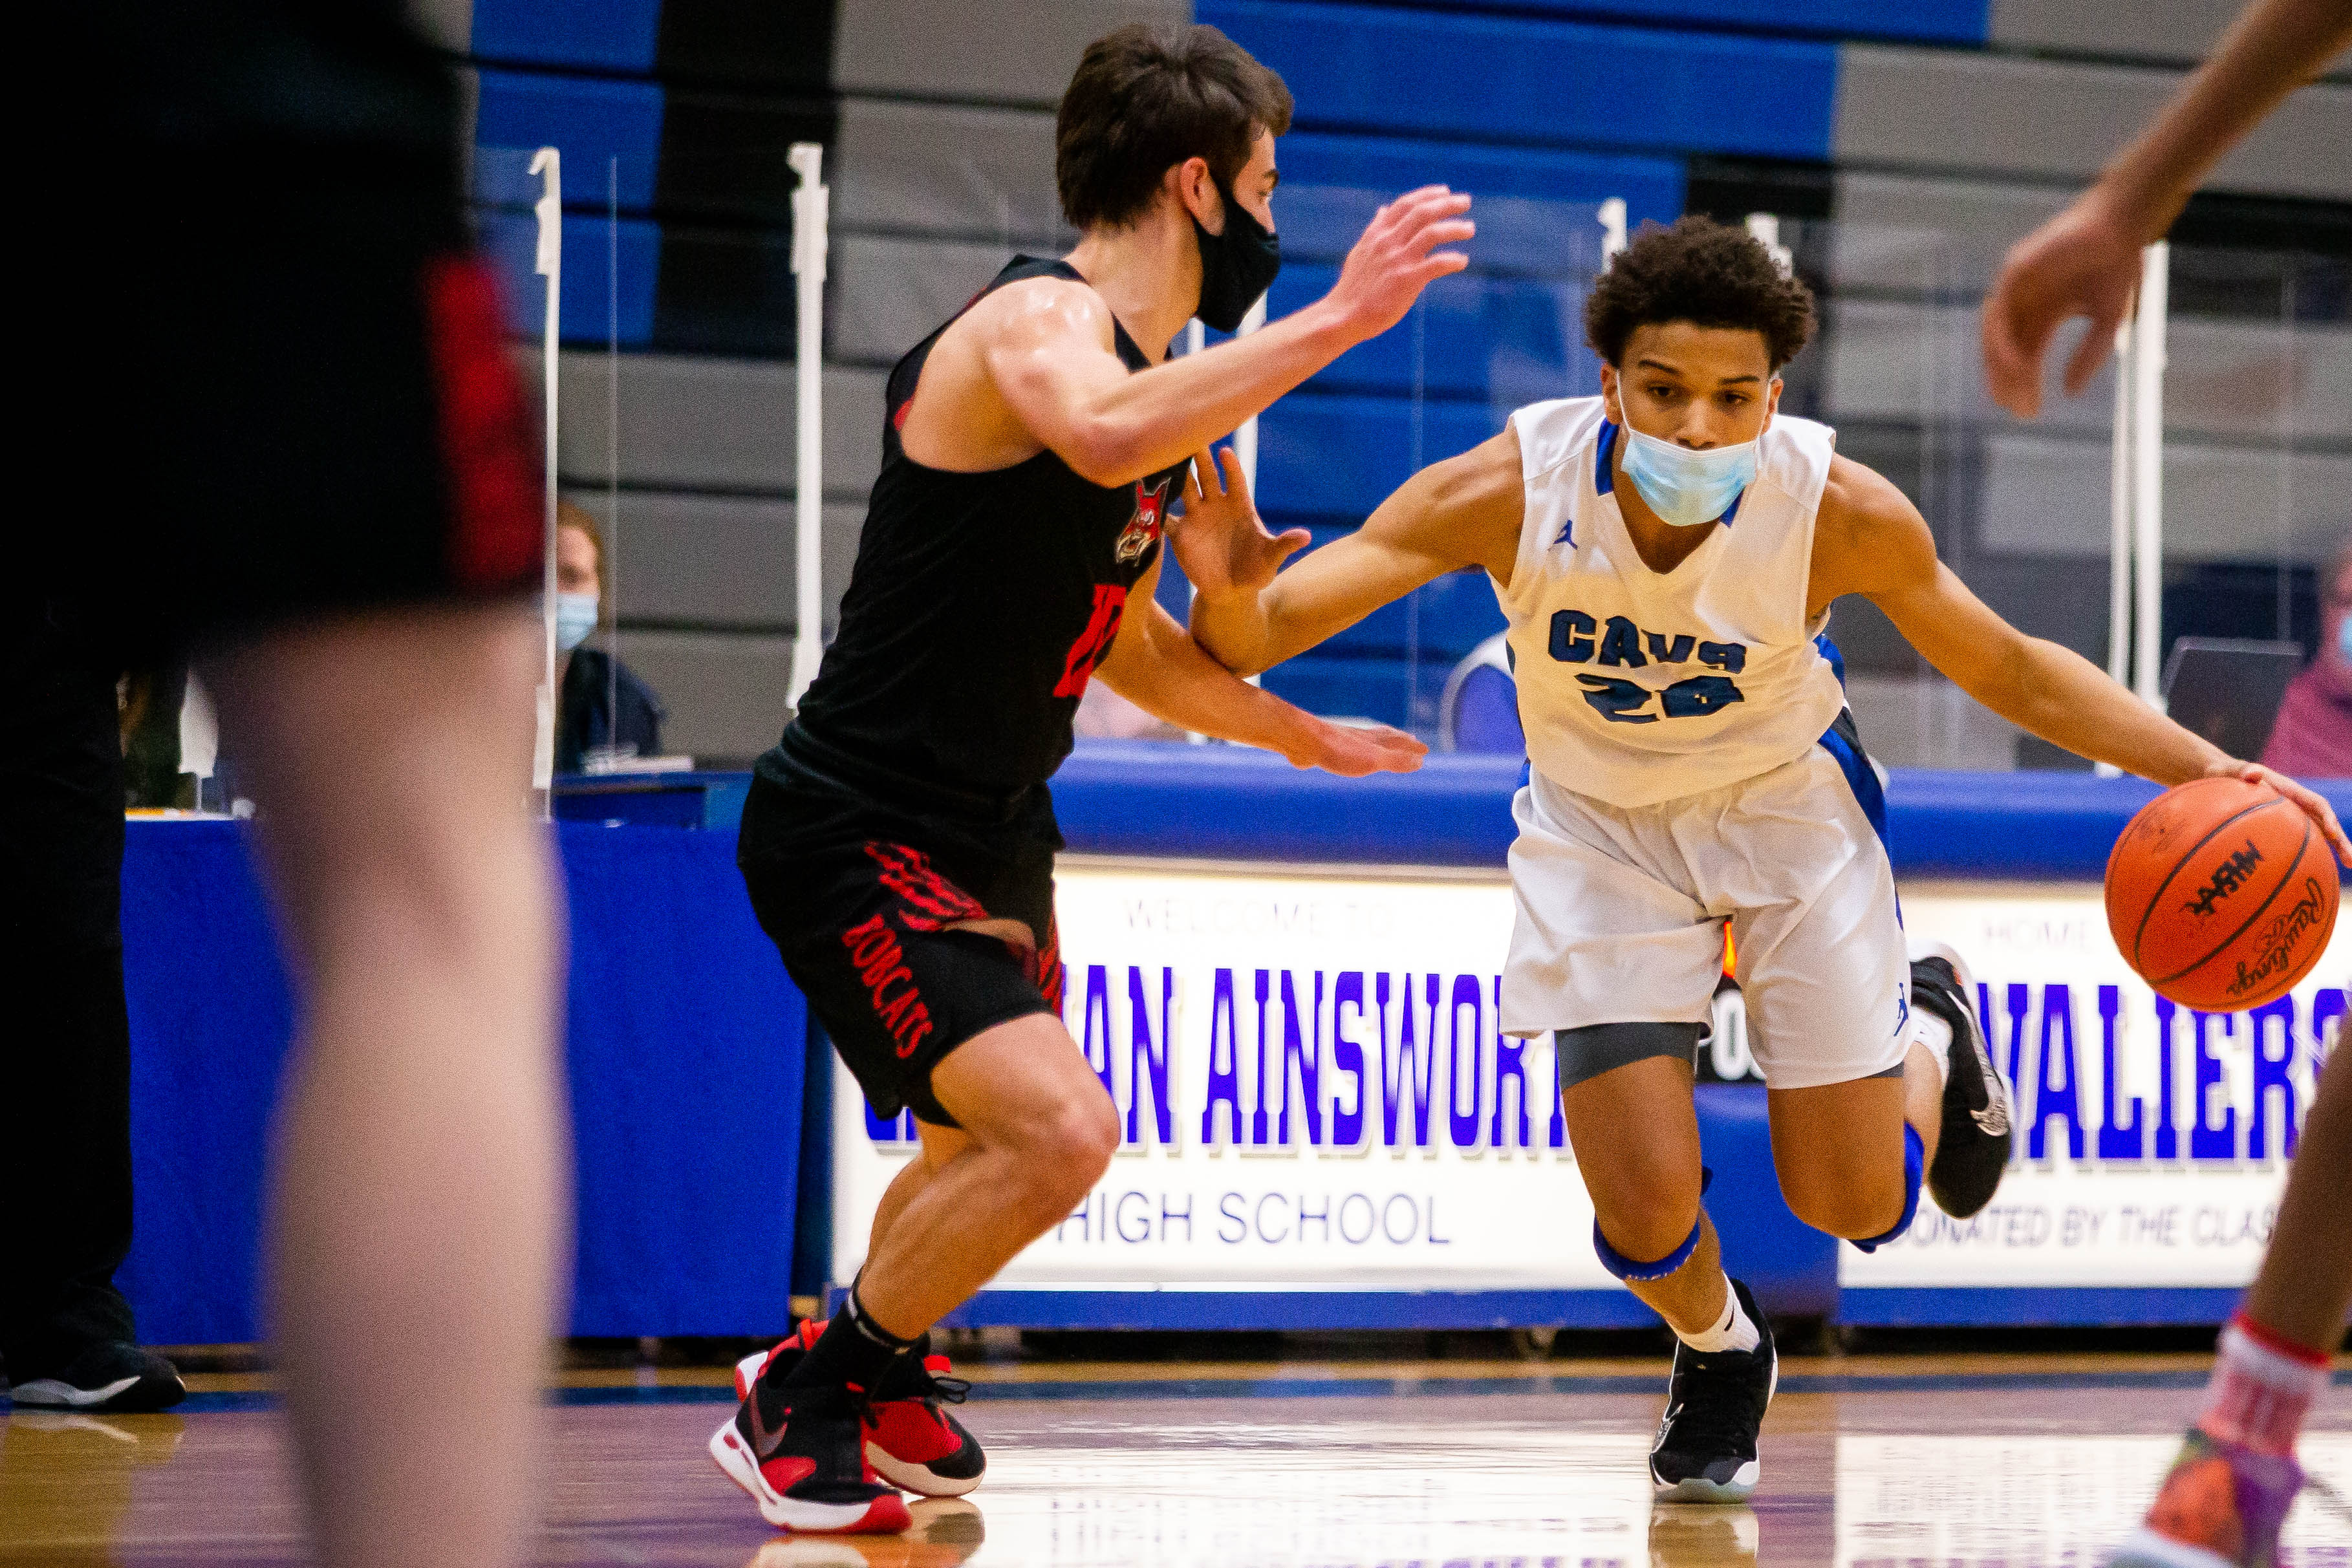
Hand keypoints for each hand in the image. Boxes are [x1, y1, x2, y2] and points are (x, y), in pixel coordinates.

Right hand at [1169, 445, 1309, 601]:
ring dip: (1174, 476)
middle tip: (1189, 438)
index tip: (1225, 452)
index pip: (1235, 479)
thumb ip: (1284, 545)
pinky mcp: (1181, 536)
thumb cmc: (1256, 572)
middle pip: (1206, 476)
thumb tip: (1306, 536)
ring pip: (1184, 490)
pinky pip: (1166, 520)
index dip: (1230, 466)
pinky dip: (1155, 511)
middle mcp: (1216, 506)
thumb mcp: (1271, 559)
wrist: (1232, 593)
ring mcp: (1196, 518)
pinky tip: (1143, 498)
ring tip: (1161, 459)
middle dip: (1198, 458)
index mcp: (1239, 506)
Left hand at [1280, 716, 1428, 776]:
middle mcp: (1360, 738)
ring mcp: (1342, 742)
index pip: (1398, 742)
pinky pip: (1346, 750)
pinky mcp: (1326, 750)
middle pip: (1383, 737)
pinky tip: (1346, 755)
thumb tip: (1420, 761)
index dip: (1411, 747)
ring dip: (1377, 744)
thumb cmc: (1339, 751)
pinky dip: (1354, 751)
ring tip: (1380, 747)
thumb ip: (1396, 760)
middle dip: (1398, 740)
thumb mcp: (1373, 759)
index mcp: (1373, 742)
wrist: (1303, 741)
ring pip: (1364, 742)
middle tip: (1409, 739)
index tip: (1424, 749)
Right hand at [1322, 186, 1473, 344]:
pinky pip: (1437, 264)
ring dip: (1455, 228)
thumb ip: (1374, 229)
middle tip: (1466, 202)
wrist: (1343, 316)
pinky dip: (1453, 260)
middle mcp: (1387, 242)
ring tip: (1469, 229)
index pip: (1405, 204)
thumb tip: (1383, 210)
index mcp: (1377, 234)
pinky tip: (1462, 261)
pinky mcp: (1407, 281)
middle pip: (1423, 213)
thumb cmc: (1353, 288)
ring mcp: (1397, 260)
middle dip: (1447, 204)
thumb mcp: (1360, 251)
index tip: (1445, 192)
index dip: (1427, 194)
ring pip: (1433, 233)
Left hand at [1982, 188, 2144, 417]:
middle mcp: (2027, 303)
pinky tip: (2015, 362)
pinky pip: (2000, 310)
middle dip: (2010, 382)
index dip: (2025, 385)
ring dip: (2003, 367)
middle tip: (2019, 410)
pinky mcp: (2015, 270)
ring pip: (1998, 335)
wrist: (2123, 225)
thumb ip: (2091, 354)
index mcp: (2046, 314)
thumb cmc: (2119, 266)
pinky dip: (2003, 338)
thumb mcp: (2110, 321)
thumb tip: (2070, 391)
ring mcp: (2018, 287)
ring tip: (2014, 394)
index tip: (2029, 412)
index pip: (2026, 356)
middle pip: (2007, 351)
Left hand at [2207, 758, 2351, 866]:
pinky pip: (2301, 842)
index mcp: (2290, 790)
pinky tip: (2313, 875)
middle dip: (2341, 840)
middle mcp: (2297, 804)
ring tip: (2350, 866)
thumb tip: (2251, 773)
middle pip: (2325, 822)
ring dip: (2335, 849)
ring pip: (2318, 835)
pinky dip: (2311, 855)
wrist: (2220, 777)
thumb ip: (2241, 771)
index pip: (2316, 803)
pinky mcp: (2283, 828)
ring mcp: (2292, 817)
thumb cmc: (2225, 774)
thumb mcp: (2229, 770)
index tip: (2332, 833)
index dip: (2327, 817)